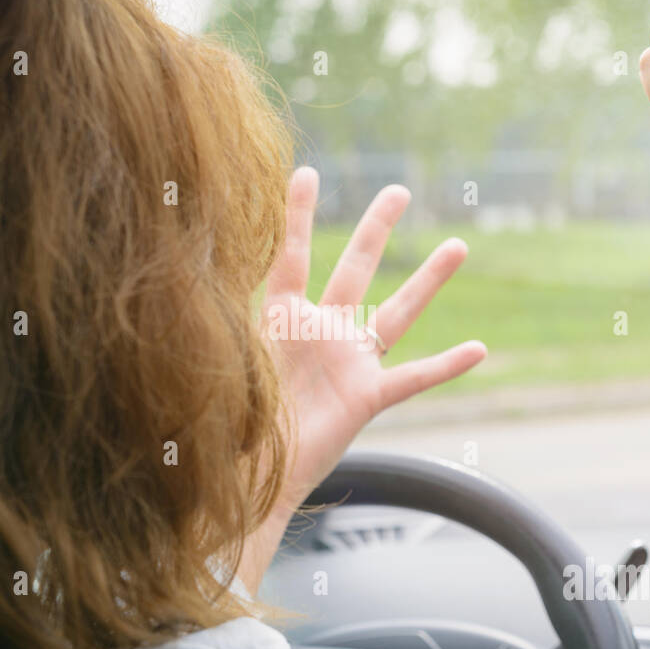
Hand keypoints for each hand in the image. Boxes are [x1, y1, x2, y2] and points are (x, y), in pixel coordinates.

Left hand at [235, 167, 486, 592]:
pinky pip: (413, 378)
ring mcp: (349, 363)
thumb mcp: (220, 363)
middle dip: (377, 229)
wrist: (250, 477)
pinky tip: (477, 349)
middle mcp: (322, 333)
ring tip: (458, 245)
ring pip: (396, 313)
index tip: (308, 172)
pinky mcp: (367, 397)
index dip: (297, 215)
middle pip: (355, 269)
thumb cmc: (229, 422)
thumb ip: (211, 325)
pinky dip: (446, 366)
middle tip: (398, 190)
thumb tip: (172, 274)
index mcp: (281, 319)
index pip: (291, 256)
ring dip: (428, 280)